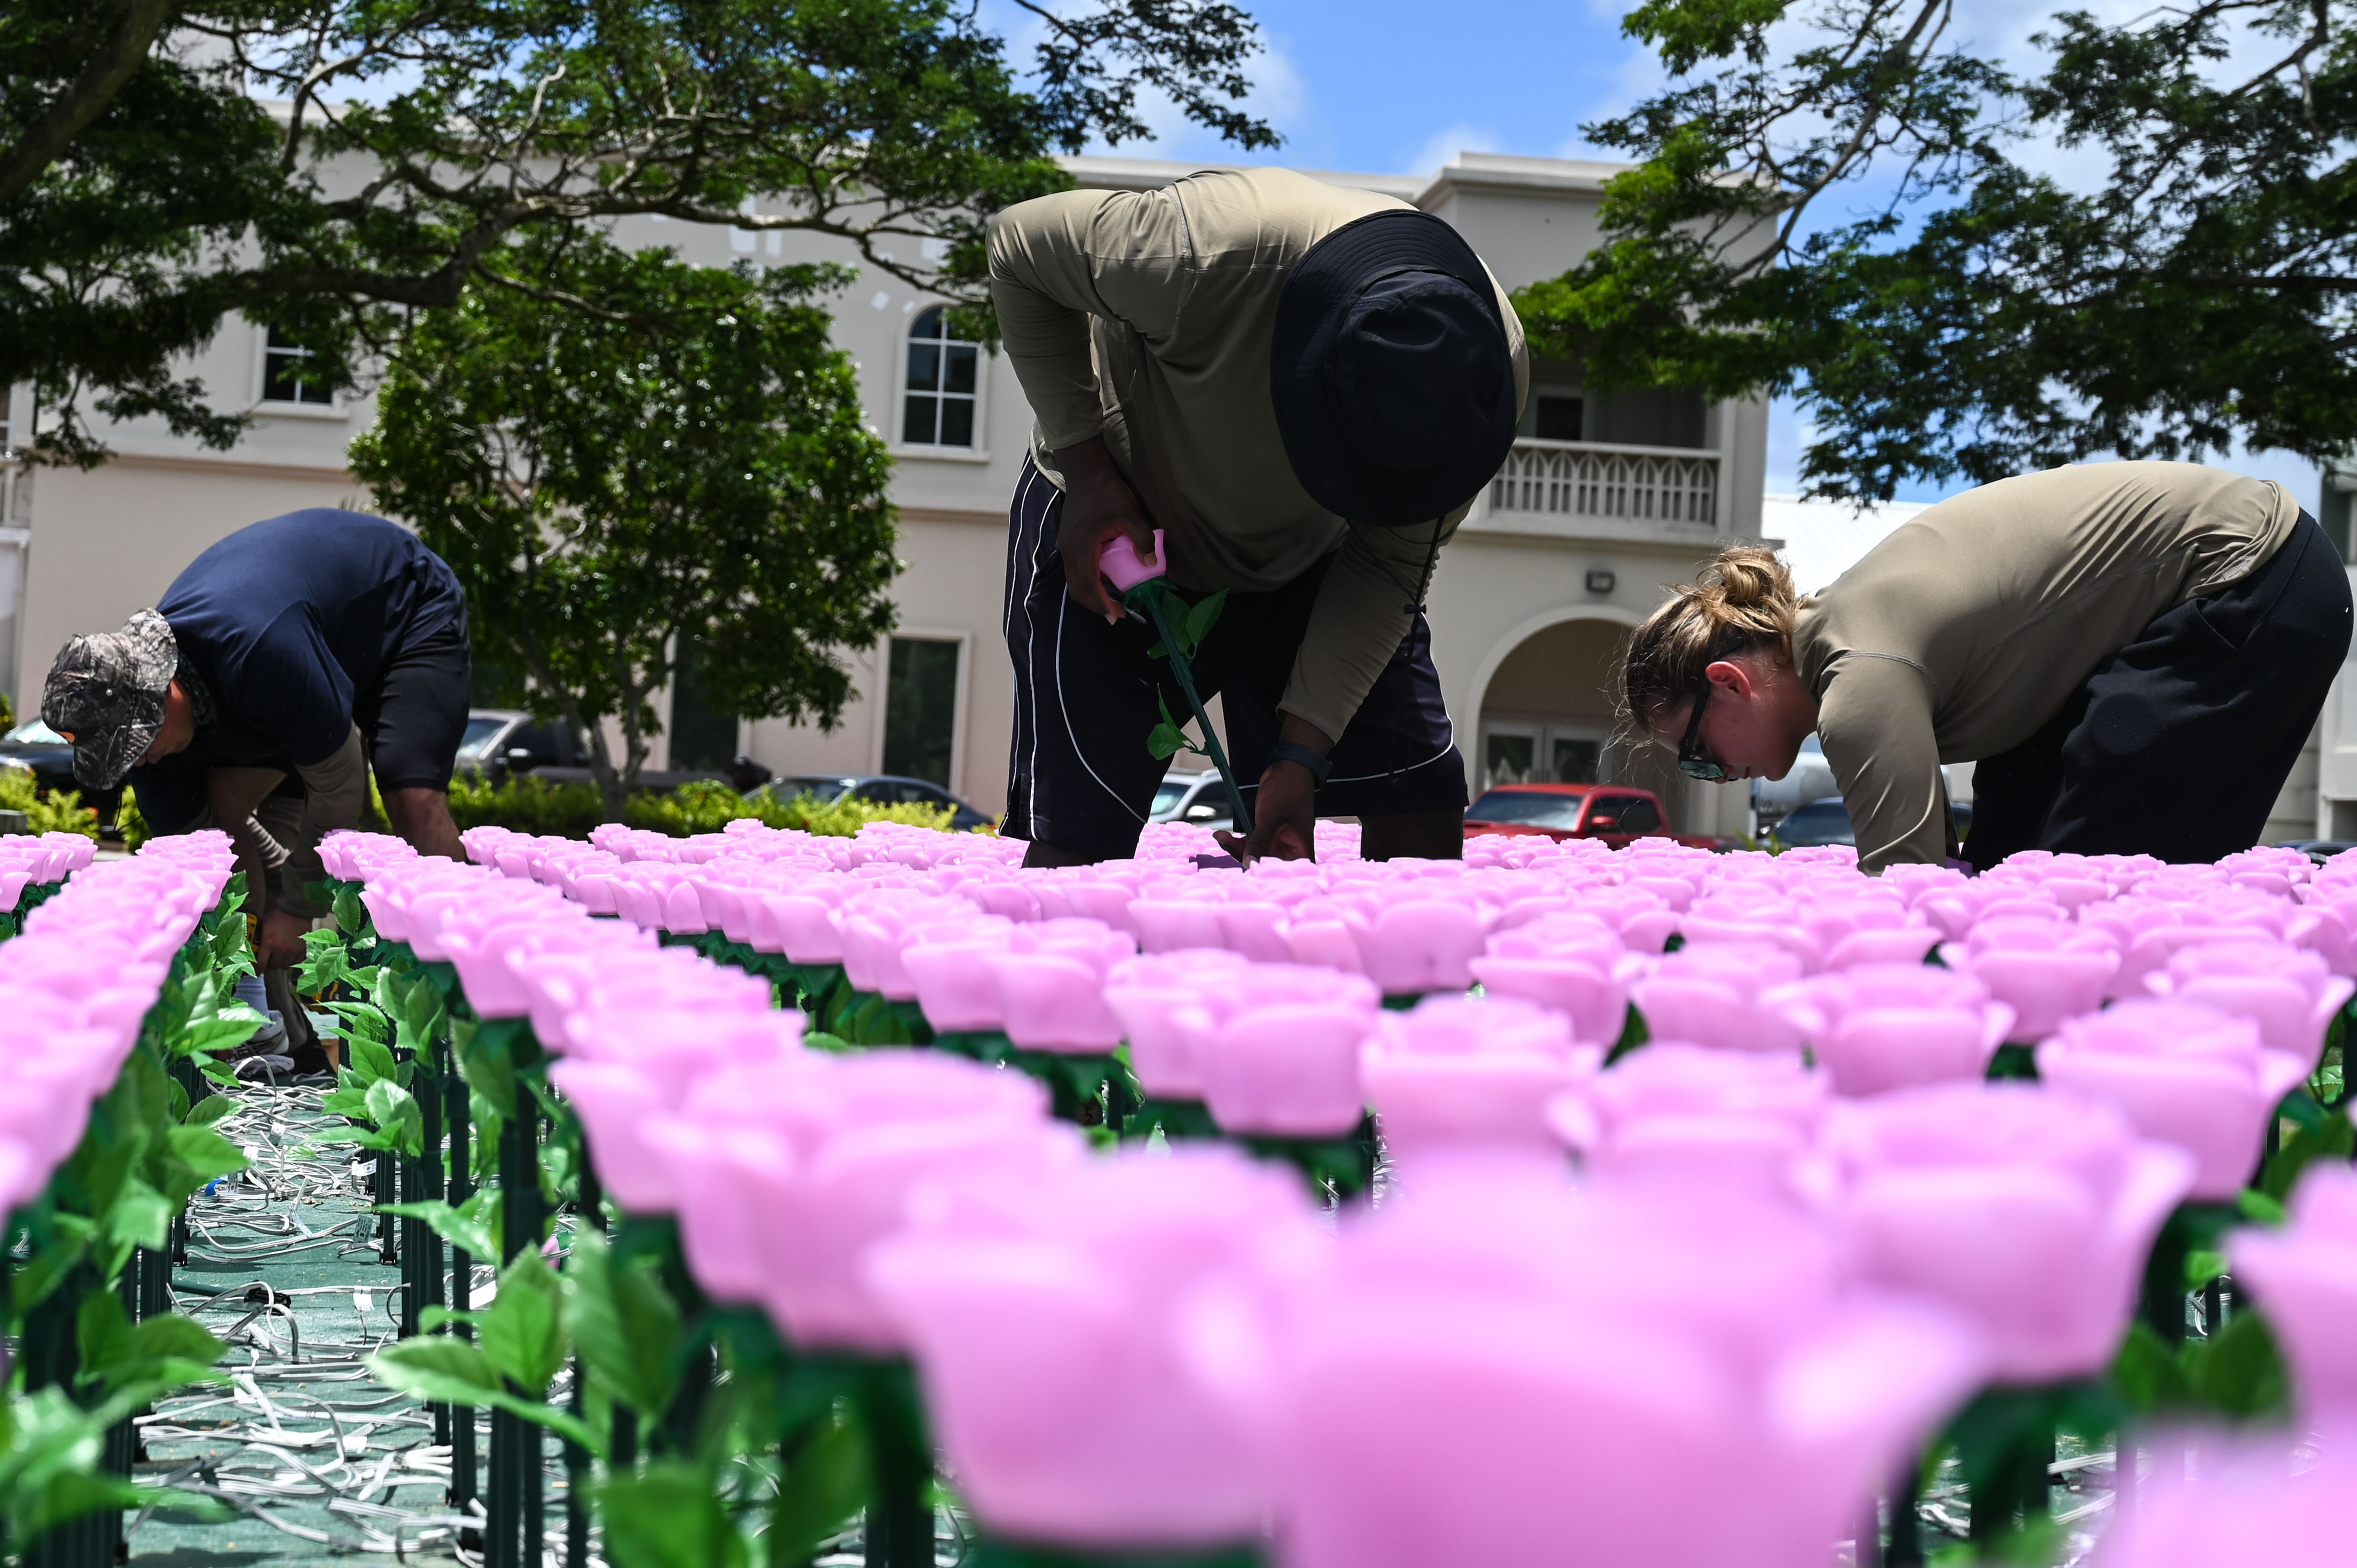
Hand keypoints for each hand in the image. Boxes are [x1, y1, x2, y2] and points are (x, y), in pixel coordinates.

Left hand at [256, 908, 309, 970]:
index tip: (257, 970)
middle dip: (270, 963)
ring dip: (282, 962)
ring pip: (285, 966)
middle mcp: (281, 949)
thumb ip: (259, 937)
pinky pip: (296, 962)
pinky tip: (291, 954)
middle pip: (273, 966)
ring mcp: (293, 950)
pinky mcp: (303, 950)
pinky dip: (293, 960)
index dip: (257, 969)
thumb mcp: (264, 924)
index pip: (260, 963)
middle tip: (271, 957)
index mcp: (269, 942)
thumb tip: (251, 947)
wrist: (297, 910)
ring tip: (281, 955)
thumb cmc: (279, 915)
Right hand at [1054, 435, 1157, 623]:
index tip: (1116, 617)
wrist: (1085, 470)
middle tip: (1117, 615)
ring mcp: (1066, 546)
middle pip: (1078, 589)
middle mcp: (1069, 551)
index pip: (1089, 585)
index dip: (1102, 604)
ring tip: (1112, 600)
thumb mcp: (1130, 514)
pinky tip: (1106, 578)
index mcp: (1082, 547)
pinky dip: (1089, 580)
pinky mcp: (1069, 541)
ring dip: (1092, 593)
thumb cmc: (1107, 491)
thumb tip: (1150, 565)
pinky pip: (1076, 569)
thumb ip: (1142, 539)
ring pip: (1075, 580)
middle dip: (1096, 605)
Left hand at [1215, 717, 1330, 865]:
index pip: (1288, 874)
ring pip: (1254, 855)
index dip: (1269, 877)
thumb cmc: (1288, 791)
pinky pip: (1250, 844)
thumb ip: (1260, 842)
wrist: (1287, 768)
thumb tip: (1249, 864)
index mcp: (1300, 850)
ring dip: (1236, 848)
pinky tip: (1223, 835)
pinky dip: (1236, 841)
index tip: (1249, 871)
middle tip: (1227, 845)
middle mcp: (1289, 850)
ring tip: (1221, 837)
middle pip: (1266, 866)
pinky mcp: (1265, 834)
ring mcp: (1276, 842)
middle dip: (1245, 858)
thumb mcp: (1272, 817)